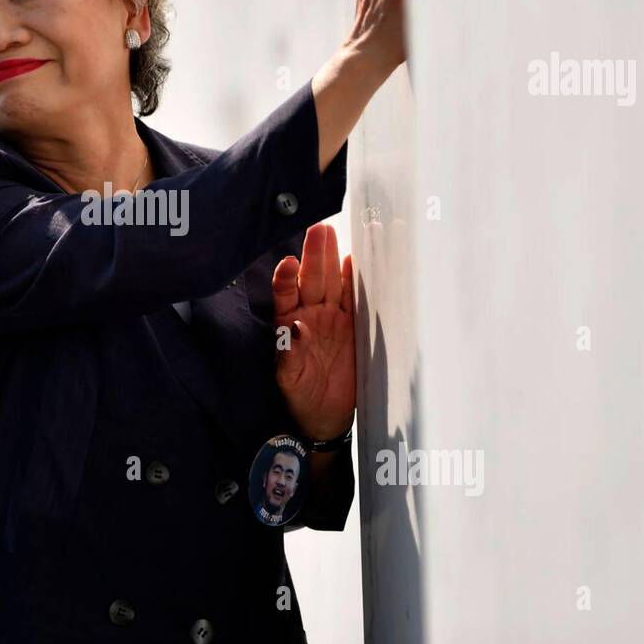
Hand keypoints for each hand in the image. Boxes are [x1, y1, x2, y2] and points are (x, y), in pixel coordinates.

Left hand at [271, 224, 356, 441]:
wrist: (324, 416)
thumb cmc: (300, 396)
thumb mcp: (290, 380)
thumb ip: (290, 355)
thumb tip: (294, 329)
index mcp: (290, 324)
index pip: (285, 294)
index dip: (286, 278)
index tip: (289, 262)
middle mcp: (311, 315)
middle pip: (313, 279)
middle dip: (316, 254)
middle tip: (320, 228)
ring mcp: (333, 319)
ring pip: (334, 283)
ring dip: (334, 260)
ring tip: (338, 233)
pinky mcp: (354, 327)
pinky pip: (355, 299)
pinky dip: (357, 281)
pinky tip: (358, 262)